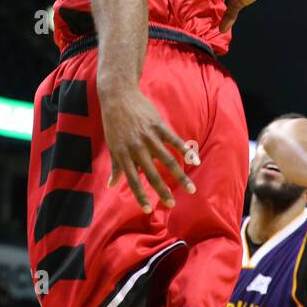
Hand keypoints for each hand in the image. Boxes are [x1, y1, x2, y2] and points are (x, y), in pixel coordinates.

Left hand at [97, 83, 197, 212]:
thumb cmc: (113, 123)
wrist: (118, 96)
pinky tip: (195, 161)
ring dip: (180, 176)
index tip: (148, 210)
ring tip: (191, 189)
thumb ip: (115, 166)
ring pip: (167, 160)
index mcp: (124, 154)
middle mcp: (137, 148)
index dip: (140, 196)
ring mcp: (149, 136)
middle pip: (152, 174)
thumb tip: (111, 185)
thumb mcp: (112, 145)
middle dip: (163, 191)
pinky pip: (174, 140)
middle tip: (172, 204)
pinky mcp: (159, 125)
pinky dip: (186, 151)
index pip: (132, 180)